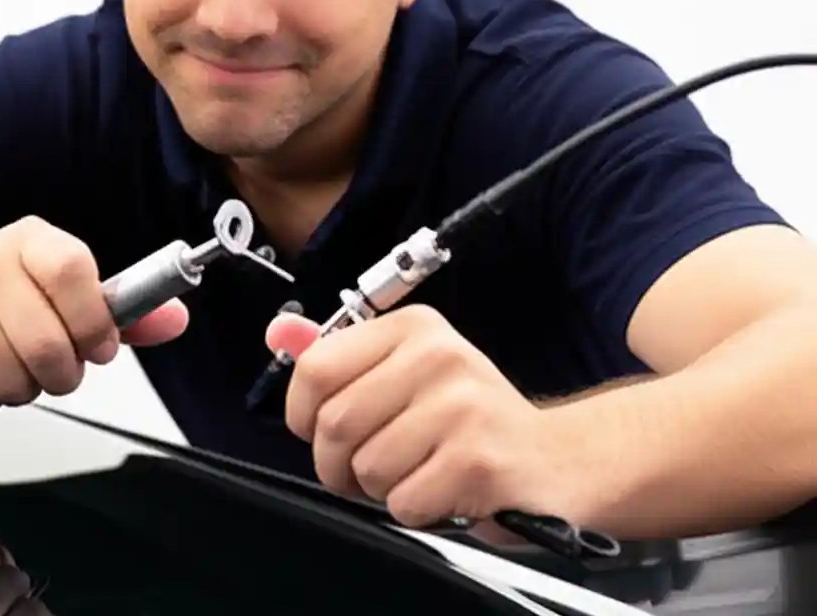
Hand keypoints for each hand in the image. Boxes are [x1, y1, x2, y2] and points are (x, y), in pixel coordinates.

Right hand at [0, 216, 188, 409]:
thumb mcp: (61, 290)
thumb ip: (121, 310)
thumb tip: (174, 320)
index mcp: (29, 240)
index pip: (72, 271)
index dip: (94, 321)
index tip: (98, 346)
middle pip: (47, 344)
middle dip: (61, 375)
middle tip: (52, 369)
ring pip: (10, 379)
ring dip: (20, 389)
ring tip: (8, 365)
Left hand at [267, 305, 583, 527]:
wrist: (559, 458)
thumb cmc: (471, 420)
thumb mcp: (408, 372)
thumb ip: (341, 357)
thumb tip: (280, 333)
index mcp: (415, 329)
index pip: (316, 368)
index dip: (303, 413)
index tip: (319, 430)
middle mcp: (439, 357)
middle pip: (334, 424)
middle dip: (338, 464)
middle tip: (368, 469)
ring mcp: (462, 407)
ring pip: (367, 468)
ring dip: (382, 488)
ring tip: (419, 472)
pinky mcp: (479, 460)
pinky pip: (403, 501)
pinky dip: (415, 509)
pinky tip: (445, 490)